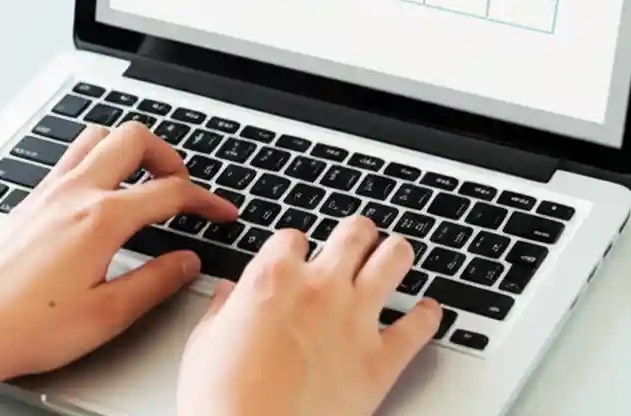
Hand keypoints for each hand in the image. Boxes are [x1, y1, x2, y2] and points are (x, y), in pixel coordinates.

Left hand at [0, 122, 238, 379]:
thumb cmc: (27, 328)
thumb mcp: (108, 315)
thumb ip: (157, 282)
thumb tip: (187, 262)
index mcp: (100, 219)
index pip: (170, 191)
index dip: (206, 200)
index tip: (221, 212)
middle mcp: (73, 194)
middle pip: (133, 139)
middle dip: (169, 157)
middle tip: (182, 187)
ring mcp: (47, 193)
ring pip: (97, 138)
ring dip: (129, 150)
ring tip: (146, 179)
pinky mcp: (29, 202)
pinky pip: (71, 159)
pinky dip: (98, 162)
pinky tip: (103, 195)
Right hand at [179, 216, 442, 415]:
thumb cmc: (221, 405)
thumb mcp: (203, 347)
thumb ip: (221, 312)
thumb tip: (227, 296)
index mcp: (272, 280)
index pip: (292, 237)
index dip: (295, 247)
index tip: (296, 256)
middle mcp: (319, 289)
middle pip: (354, 233)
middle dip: (357, 234)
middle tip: (358, 240)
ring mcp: (355, 320)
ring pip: (395, 259)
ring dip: (395, 254)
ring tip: (395, 256)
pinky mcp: (381, 361)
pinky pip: (419, 326)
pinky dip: (428, 316)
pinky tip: (428, 312)